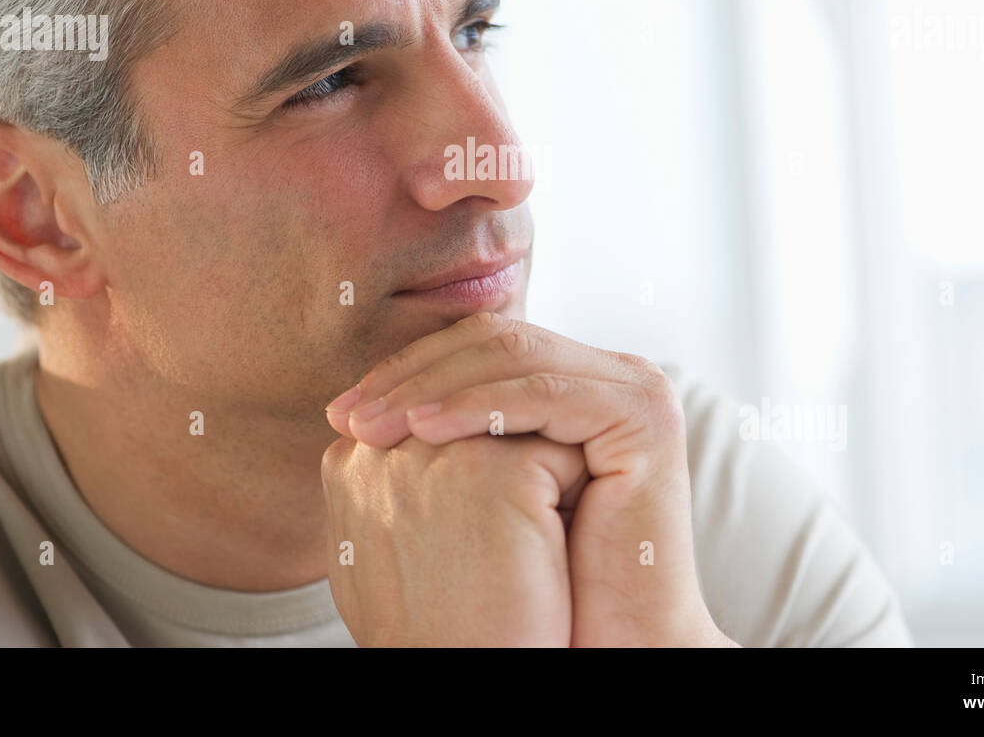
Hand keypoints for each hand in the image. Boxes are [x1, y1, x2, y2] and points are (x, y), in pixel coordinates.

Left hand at [326, 312, 737, 646]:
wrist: (605, 641)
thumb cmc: (537, 584)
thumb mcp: (473, 493)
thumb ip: (436, 439)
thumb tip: (343, 415)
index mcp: (572, 379)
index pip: (478, 348)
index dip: (406, 371)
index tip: (339, 414)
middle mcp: (607, 372)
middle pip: (494, 342)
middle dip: (411, 374)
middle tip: (346, 416)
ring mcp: (634, 386)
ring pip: (516, 358)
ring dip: (433, 384)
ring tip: (373, 425)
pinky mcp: (645, 413)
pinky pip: (549, 392)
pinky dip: (481, 403)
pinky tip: (426, 429)